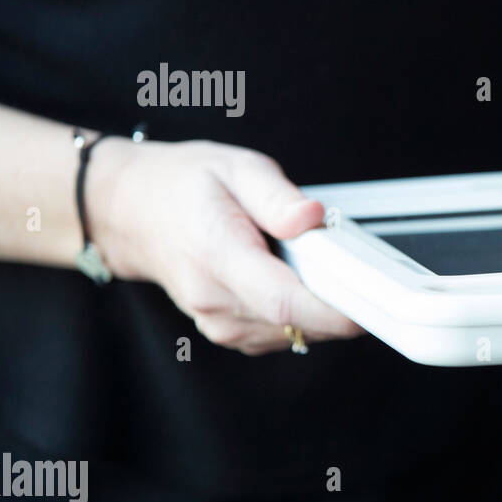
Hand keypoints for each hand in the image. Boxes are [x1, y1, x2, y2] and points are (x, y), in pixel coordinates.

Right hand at [87, 138, 362, 354]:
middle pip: (297, 322)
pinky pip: (281, 334)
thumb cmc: (183, 187)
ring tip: (306, 263)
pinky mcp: (228, 332)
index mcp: (218, 254)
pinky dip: (300, 313)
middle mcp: (215, 299)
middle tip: (350, 267)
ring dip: (318, 308)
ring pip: (294, 333)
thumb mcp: (236, 167)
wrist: (132, 211)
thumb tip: (311, 218)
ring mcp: (219, 322)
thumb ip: (277, 197)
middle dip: (336, 302)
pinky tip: (291, 280)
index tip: (369, 305)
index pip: (283, 301)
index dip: (333, 311)